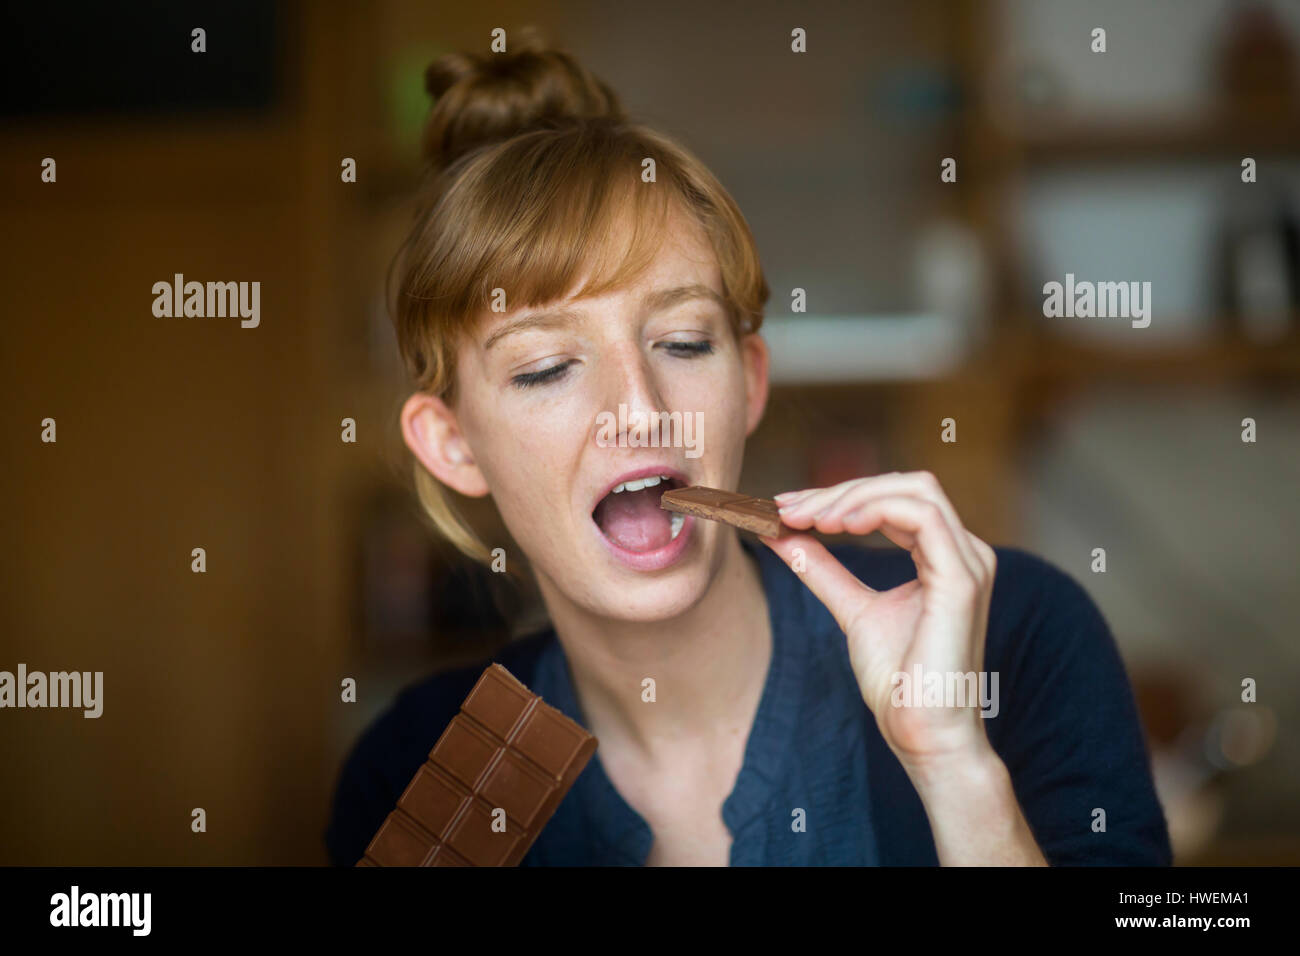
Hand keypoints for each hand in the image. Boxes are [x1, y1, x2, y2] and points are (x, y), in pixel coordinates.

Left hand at [762, 471, 997, 770]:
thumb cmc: (898, 682)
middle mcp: (965, 552)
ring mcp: (969, 562)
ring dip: (853, 496)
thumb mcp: (851, 610)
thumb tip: (783, 534)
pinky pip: (922, 516)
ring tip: (808, 517)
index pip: (895, 499)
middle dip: (841, 490)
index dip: (839, 494)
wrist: (922, 734)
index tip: (786, 507)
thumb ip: (822, 568)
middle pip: (905, 485)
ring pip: (916, 490)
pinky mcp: (963, 578)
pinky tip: (837, 525)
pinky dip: (875, 510)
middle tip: (789, 508)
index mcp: (944, 557)